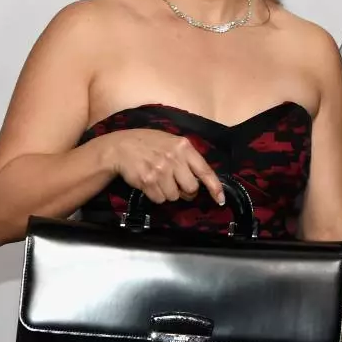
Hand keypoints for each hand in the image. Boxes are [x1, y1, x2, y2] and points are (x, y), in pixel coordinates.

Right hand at [106, 129, 223, 204]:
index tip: (220, 199)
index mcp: (184, 147)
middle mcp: (174, 159)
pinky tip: (150, 183)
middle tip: (177, 184)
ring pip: (175, 196)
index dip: (214, 187)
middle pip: (191, 188)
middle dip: (186, 191)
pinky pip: (160, 199)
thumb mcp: (172, 142)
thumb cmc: (150, 143)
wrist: (121, 147)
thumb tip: (201, 179)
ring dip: (169, 193)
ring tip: (160, 180)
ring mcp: (160, 171)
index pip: (205, 170)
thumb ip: (187, 157)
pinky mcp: (148, 182)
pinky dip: (156, 195)